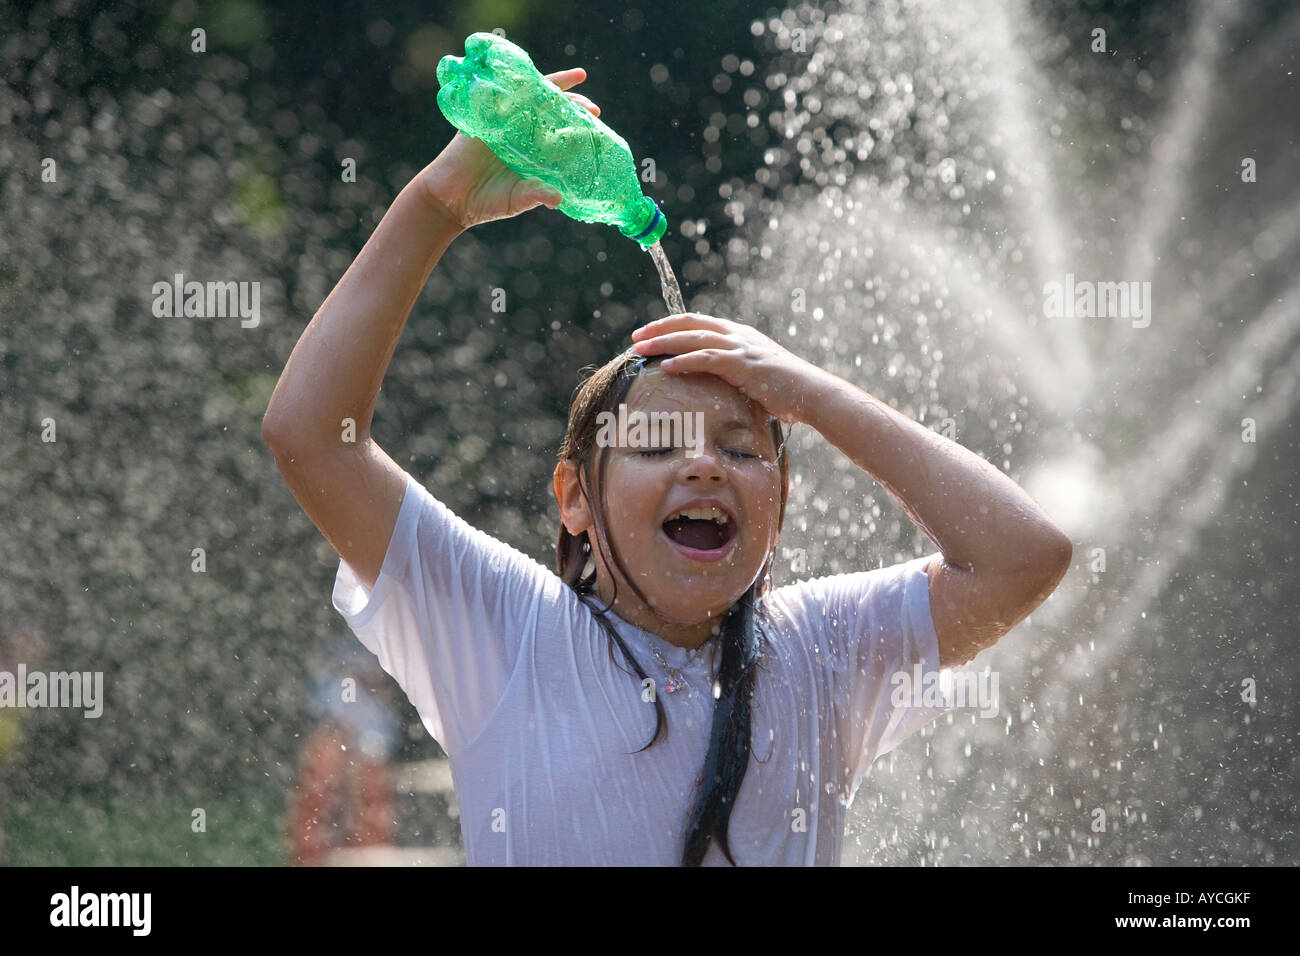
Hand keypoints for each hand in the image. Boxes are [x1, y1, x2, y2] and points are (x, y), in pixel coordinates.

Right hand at [416, 67, 600, 229]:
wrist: (450, 200)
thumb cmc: (486, 203)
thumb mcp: (517, 199)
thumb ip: (537, 195)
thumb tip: (559, 199)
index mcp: (532, 153)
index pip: (559, 131)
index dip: (578, 125)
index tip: (597, 124)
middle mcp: (520, 135)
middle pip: (549, 110)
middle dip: (572, 103)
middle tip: (592, 107)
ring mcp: (501, 125)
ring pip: (529, 98)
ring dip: (550, 86)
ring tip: (574, 77)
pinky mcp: (482, 120)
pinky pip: (498, 98)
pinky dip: (513, 86)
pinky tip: (531, 77)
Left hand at [630, 314, 828, 424]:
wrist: (812, 394)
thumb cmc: (786, 392)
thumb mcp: (755, 377)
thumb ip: (734, 374)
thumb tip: (715, 387)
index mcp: (739, 334)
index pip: (698, 322)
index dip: (670, 325)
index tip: (648, 333)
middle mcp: (738, 335)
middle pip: (690, 324)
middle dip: (660, 329)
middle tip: (635, 337)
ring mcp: (741, 347)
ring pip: (694, 338)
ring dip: (664, 343)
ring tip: (640, 350)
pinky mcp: (743, 364)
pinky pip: (707, 358)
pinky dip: (683, 360)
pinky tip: (665, 366)